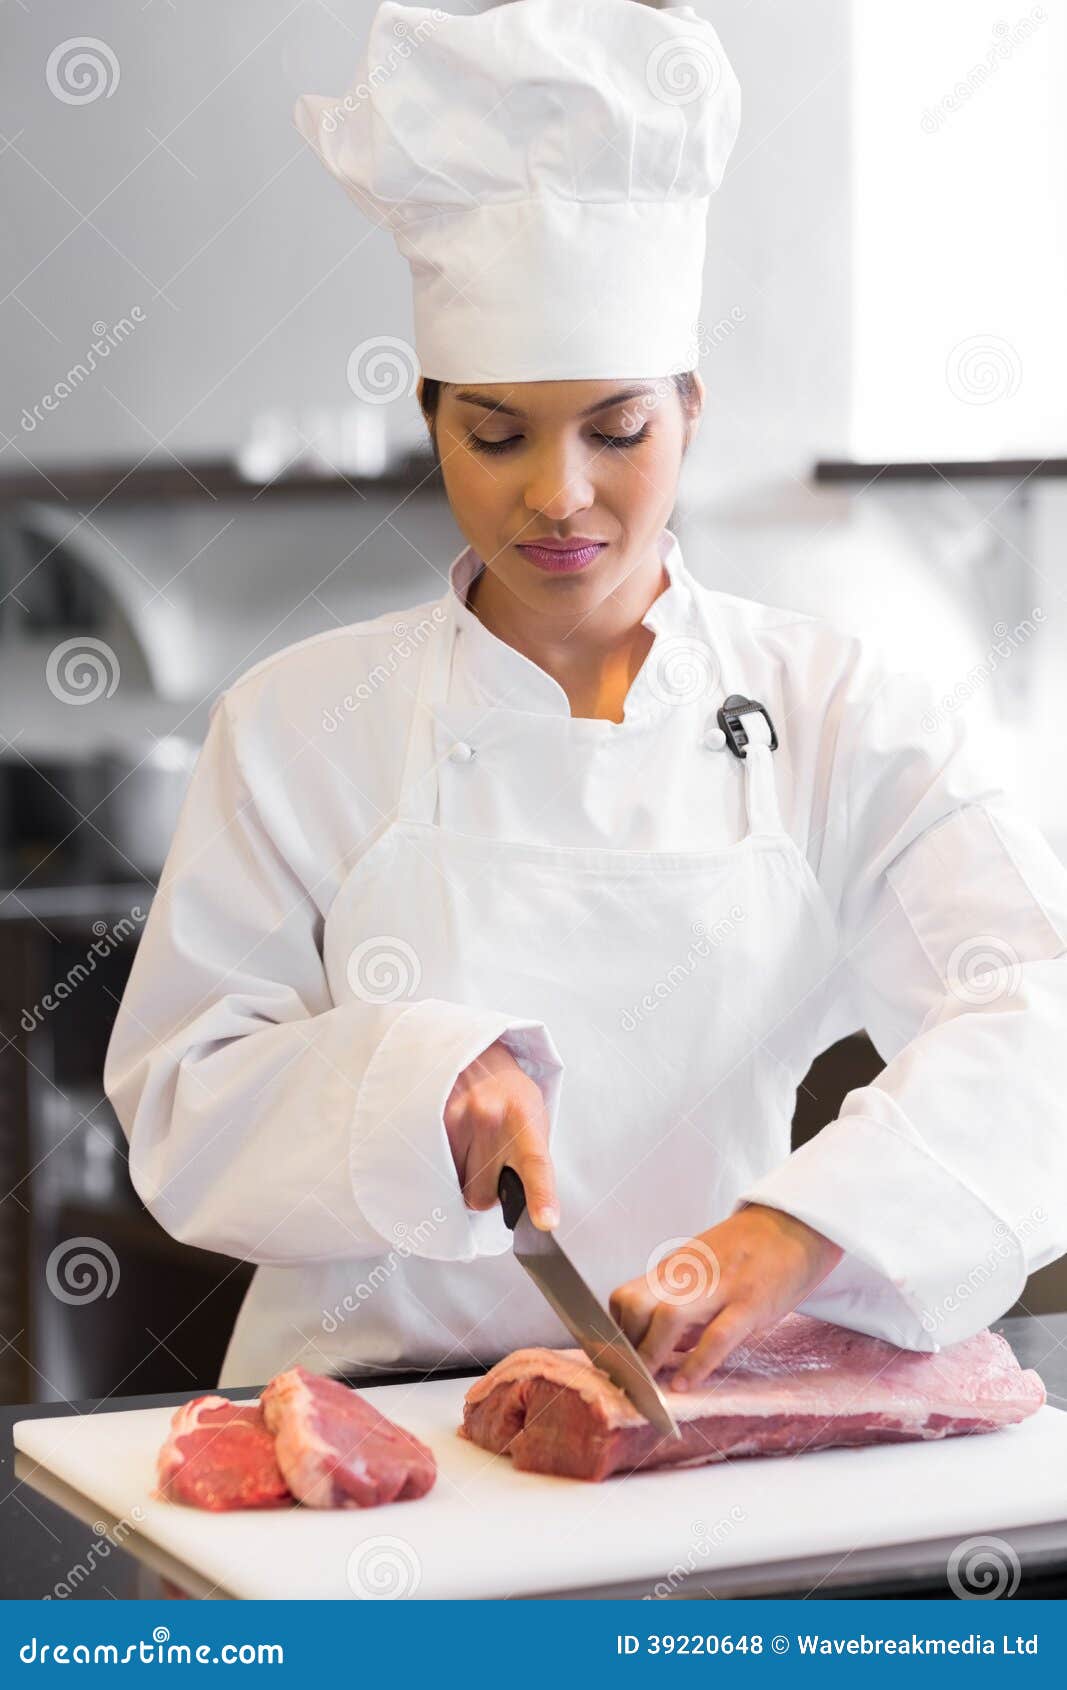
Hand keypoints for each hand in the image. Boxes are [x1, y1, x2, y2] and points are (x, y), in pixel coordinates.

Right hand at [444, 1038, 559, 1229]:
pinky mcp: (433, 1120)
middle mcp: (491, 1119)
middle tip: (490, 1163)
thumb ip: (529, 1162)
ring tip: (472, 1146)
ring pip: (455, 1186)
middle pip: (481, 1196)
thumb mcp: (532, 1119)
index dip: (541, 1196)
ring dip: (463, 1177)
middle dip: (484, 1190)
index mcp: (524, 1120)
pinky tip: (455, 1140)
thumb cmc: (510, 1095)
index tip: (545, 1221)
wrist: (477, 1054)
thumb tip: (526, 1209)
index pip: (536, 1164)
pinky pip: (436, 1169)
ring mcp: (458, 1119)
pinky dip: (446, 1164)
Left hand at [608, 1203, 843, 1389]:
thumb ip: (681, 1299)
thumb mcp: (704, 1267)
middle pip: (636, 1305)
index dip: (617, 1331)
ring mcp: (720, 1287)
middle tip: (632, 1375)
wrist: (794, 1224)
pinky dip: (698, 1364)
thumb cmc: (748, 1250)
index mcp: (676, 1268)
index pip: (626, 1296)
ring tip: (653, 1384)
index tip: (619, 1359)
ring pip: (669, 1318)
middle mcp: (691, 1276)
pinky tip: (686, 1384)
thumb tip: (660, 1344)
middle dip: (627, 1345)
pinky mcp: (752, 1302)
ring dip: (654, 1356)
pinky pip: (718, 1336)